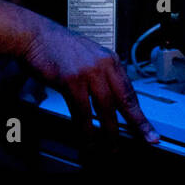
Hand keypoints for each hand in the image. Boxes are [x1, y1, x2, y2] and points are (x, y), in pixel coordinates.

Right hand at [22, 21, 158, 144]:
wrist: (36, 36)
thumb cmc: (58, 47)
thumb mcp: (90, 56)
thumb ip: (102, 73)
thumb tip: (111, 95)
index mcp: (111, 60)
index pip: (130, 90)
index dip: (139, 112)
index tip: (148, 127)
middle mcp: (104, 65)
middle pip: (124, 100)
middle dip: (136, 123)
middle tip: (144, 138)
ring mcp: (88, 73)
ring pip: (105, 108)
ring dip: (109, 132)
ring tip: (112, 147)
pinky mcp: (71, 80)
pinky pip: (82, 110)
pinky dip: (85, 128)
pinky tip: (87, 138)